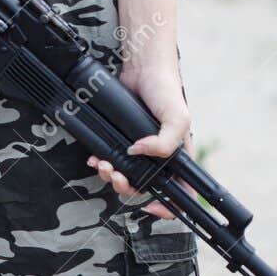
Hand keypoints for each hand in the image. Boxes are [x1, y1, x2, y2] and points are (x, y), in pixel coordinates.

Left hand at [87, 54, 192, 219]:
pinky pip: (110, 159)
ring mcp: (139, 149)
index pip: (180, 193)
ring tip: (103, 164)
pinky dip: (101, 161)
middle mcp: (159, 157)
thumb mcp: (177, 118)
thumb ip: (164, 143)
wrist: (143, 68)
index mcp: (178, 158)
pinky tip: (95, 156)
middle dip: (127, 187)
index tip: (152, 206)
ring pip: (125, 176)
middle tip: (116, 175)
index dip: (168, 207)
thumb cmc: (166, 91)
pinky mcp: (121, 139)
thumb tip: (138, 154)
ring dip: (111, 176)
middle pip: (144, 188)